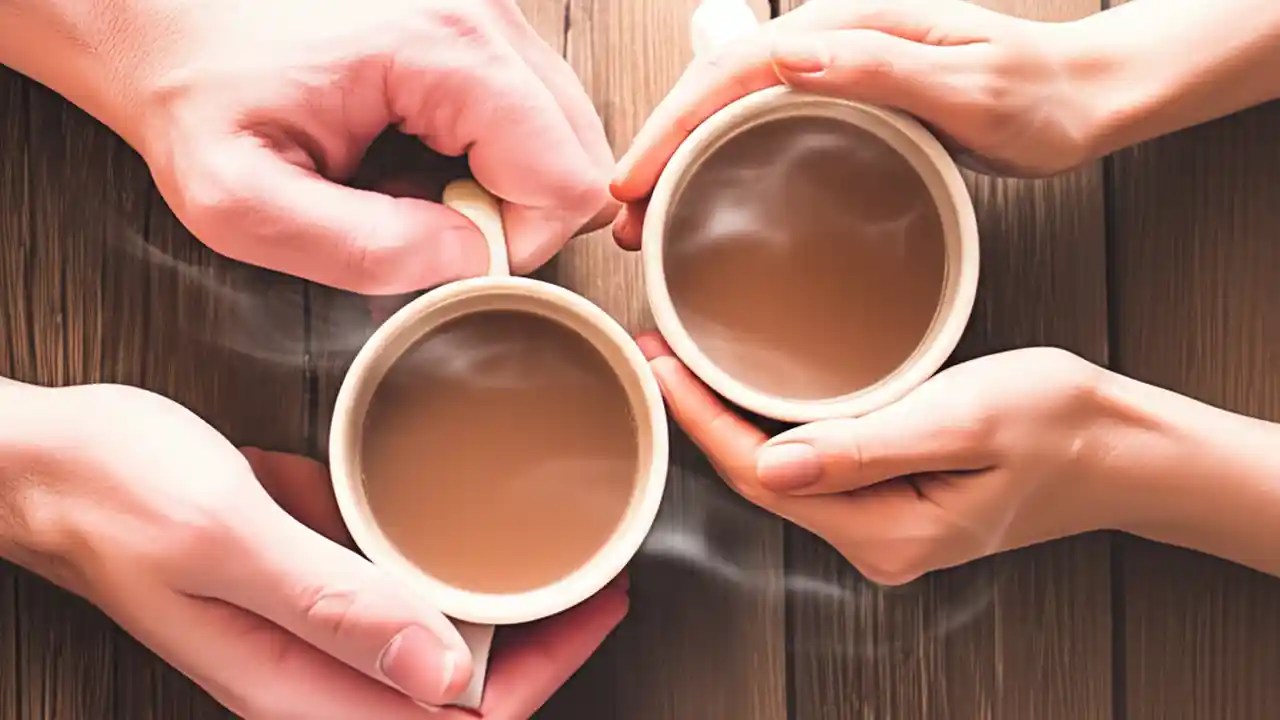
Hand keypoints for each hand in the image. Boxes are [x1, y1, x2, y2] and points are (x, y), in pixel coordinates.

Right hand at [2, 383, 626, 717]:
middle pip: (453, 686)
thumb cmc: (112, 494)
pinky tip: (478, 527)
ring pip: (429, 638)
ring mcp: (307, 622)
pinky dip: (443, 565)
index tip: (593, 608)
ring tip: (568, 550)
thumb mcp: (225, 538)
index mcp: (294, 682)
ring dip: (500, 603)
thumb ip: (333, 604)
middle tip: (599, 571)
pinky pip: (391, 587)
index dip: (537, 674)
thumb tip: (444, 672)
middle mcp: (309, 666)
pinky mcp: (303, 578)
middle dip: (538, 639)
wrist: (46, 457)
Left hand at [4, 0, 614, 293]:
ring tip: (415, 182)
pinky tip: (421, 152)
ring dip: (503, 183)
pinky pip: (528, 112)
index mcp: (445, 48)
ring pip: (561, 134)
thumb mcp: (243, 201)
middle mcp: (484, 14)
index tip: (445, 250)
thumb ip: (366, 251)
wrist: (159, 14)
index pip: (569, 179)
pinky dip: (488, 152)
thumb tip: (470, 261)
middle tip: (428, 218)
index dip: (518, 243)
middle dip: (519, 213)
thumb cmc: (193, 89)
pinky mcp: (473, 21)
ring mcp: (485, 10)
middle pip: (582, 154)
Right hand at [610, 0, 1107, 248]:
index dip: (672, 124)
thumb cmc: (1038, 95)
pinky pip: (761, 126)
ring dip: (679, 158)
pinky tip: (705, 194)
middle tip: (624, 216)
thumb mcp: (969, 85)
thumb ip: (881, 66)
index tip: (633, 179)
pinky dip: (719, 160)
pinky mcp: (845, 103)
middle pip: (715, 88)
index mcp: (849, 30)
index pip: (733, 69)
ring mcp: (836, 73)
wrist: (1082, 96)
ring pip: (730, 108)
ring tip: (647, 216)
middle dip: (658, 148)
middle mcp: (832, 44)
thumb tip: (787, 55)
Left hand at [637, 335, 1117, 584]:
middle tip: (662, 351)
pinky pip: (817, 468)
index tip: (660, 363)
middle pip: (760, 480)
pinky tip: (757, 393)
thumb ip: (866, 448)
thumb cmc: (1057, 423)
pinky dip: (778, 428)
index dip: (700, 420)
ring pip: (784, 474)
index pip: (760, 476)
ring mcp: (885, 527)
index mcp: (884, 532)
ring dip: (735, 422)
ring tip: (691, 364)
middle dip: (703, 418)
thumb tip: (772, 465)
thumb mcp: (962, 422)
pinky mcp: (896, 503)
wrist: (1122, 445)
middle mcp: (875, 542)